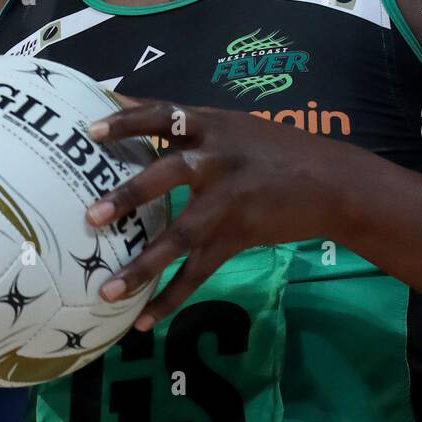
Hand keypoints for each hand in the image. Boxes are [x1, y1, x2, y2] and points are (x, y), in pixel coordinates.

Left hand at [86, 96, 332, 330]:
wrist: (329, 181)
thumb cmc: (274, 149)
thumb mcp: (232, 125)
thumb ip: (186, 123)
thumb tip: (127, 102)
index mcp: (212, 126)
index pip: (164, 116)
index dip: (127, 121)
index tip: (92, 131)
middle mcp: (217, 159)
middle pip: (168, 174)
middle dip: (130, 195)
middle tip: (93, 216)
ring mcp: (229, 200)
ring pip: (181, 235)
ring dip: (143, 265)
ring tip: (108, 290)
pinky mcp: (238, 235)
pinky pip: (200, 270)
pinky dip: (171, 296)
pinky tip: (144, 319)